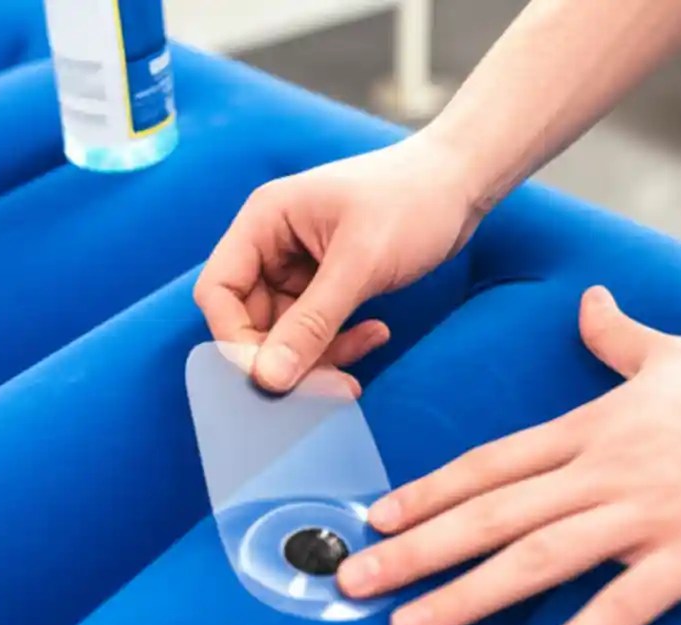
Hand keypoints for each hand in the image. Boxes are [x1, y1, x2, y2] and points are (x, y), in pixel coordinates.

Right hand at [194, 133, 483, 394]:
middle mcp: (273, 243)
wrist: (461, 183)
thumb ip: (313, 323)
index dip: (234, 339)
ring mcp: (300, 265)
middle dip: (286, 356)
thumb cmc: (411, 200)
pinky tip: (378, 334)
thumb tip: (268, 379)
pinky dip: (341, 341)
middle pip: (250, 320)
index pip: (219, 292)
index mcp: (264, 221)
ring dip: (320, 354)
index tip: (272, 376)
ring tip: (367, 350)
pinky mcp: (328, 282)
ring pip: (286, 332)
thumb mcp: (360, 264)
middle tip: (330, 384)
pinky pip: (317, 328)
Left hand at [336, 287, 680, 624]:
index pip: (488, 463)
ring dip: (463, 595)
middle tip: (355, 577)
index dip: (426, 492)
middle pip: (489, 513)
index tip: (377, 516)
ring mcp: (643, 514)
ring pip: (533, 559)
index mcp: (589, 428)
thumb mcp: (668, 353)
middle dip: (415, 548)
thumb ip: (614, 335)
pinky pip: (619, 608)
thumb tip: (588, 302)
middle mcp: (601, 470)